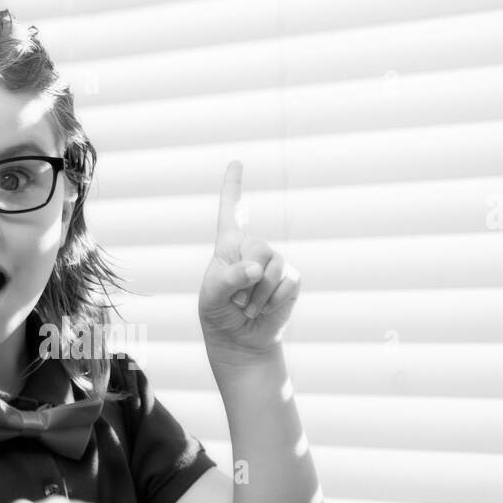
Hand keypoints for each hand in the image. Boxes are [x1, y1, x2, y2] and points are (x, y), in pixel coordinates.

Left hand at [198, 161, 300, 361]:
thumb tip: (257, 269)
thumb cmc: (219, 314)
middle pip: (257, 248)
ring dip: (259, 295)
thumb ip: (229, 279)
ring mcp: (274, 263)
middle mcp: (253, 249)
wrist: (241, 340)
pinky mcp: (290, 279)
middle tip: (237, 300)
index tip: (236, 162)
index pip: (232, 211)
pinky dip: (273, 301)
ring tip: (249, 306)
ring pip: (273, 268)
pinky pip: (287, 284)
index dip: (233, 186)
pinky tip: (265, 309)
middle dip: (246, 279)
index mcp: (228, 246)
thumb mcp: (212, 297)